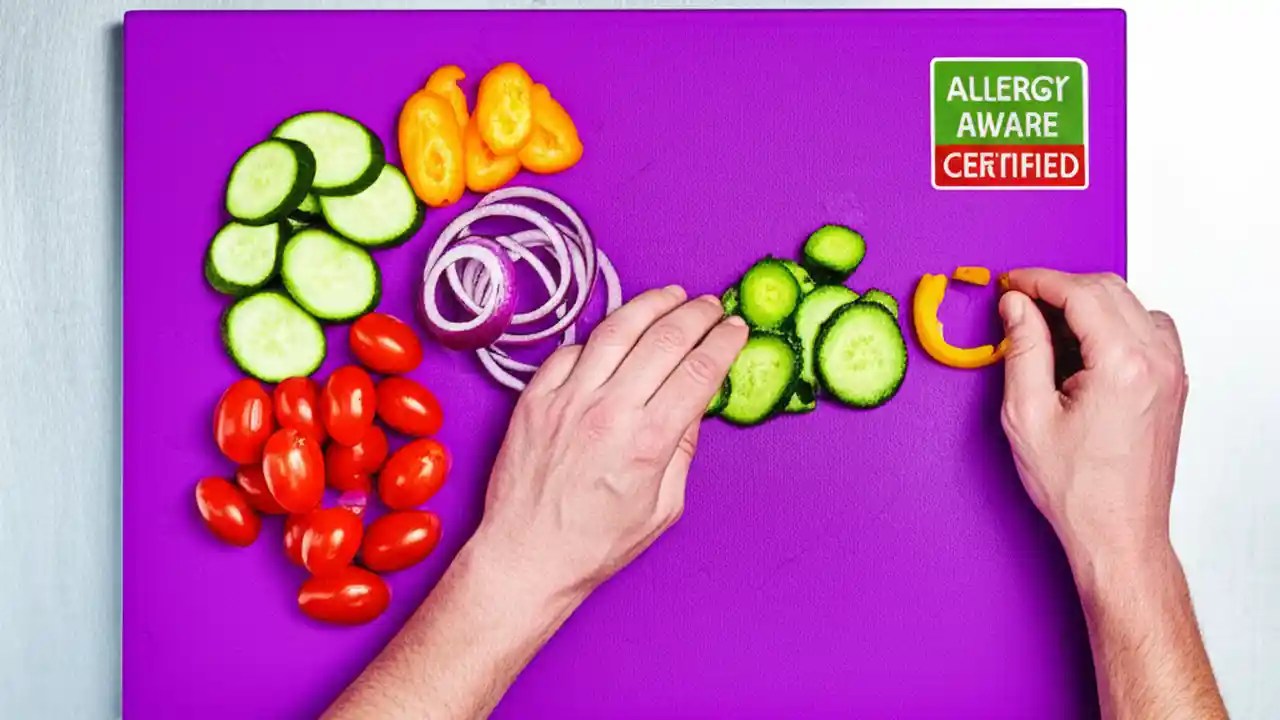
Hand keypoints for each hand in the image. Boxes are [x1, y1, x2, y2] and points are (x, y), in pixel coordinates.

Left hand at [470, 285, 748, 601]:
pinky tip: (617, 332)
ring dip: (650, 305)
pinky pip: (571, 350)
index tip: (736, 329)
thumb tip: (694, 403)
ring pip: (616, 330)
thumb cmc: (595, 544)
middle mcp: (608, 412)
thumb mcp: (663, 507)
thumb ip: (682, 449)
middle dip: (696, 315)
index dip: (724, 342)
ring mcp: (567, 400)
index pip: (698, 370)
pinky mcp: (534, 398)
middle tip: (712, 306)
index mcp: (648, 442)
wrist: (526, 557)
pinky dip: (599, 336)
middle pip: (664, 339)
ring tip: (671, 295)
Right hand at [998, 269, 1188, 573]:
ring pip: (1131, 304)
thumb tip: (1017, 307)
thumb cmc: (1078, 490)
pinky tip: (1083, 347)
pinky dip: (1114, 323)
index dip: (1039, 280)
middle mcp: (1157, 362)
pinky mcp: (1173, 383)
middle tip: (1020, 300)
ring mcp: (1172, 372)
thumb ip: (1022, 350)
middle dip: (1060, 286)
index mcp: (1123, 366)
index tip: (1012, 282)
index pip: (1081, 293)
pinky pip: (1147, 328)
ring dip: (1088, 303)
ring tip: (1047, 328)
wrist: (1118, 532)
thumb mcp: (1027, 415)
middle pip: (1109, 289)